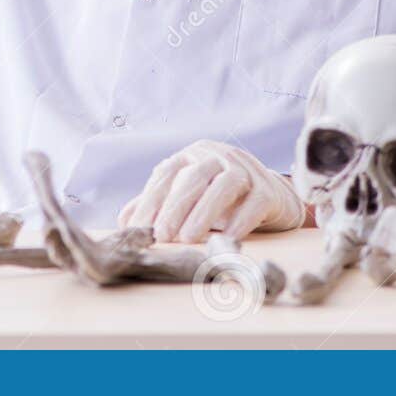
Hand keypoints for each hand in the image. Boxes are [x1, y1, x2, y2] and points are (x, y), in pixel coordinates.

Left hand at [118, 139, 305, 243]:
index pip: (167, 174)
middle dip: (175, 206)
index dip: (151, 200)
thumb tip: (125, 222)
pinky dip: (240, 220)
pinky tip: (226, 239)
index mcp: (192, 157)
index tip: (138, 228)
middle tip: (162, 235)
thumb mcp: (188, 198)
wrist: (271, 196)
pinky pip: (254, 202)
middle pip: (195, 176)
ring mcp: (245, 169)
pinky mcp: (267, 189)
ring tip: (189, 238)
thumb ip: (158, 206)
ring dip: (204, 211)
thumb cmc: (220, 198)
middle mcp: (217, 156)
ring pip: (225, 184)